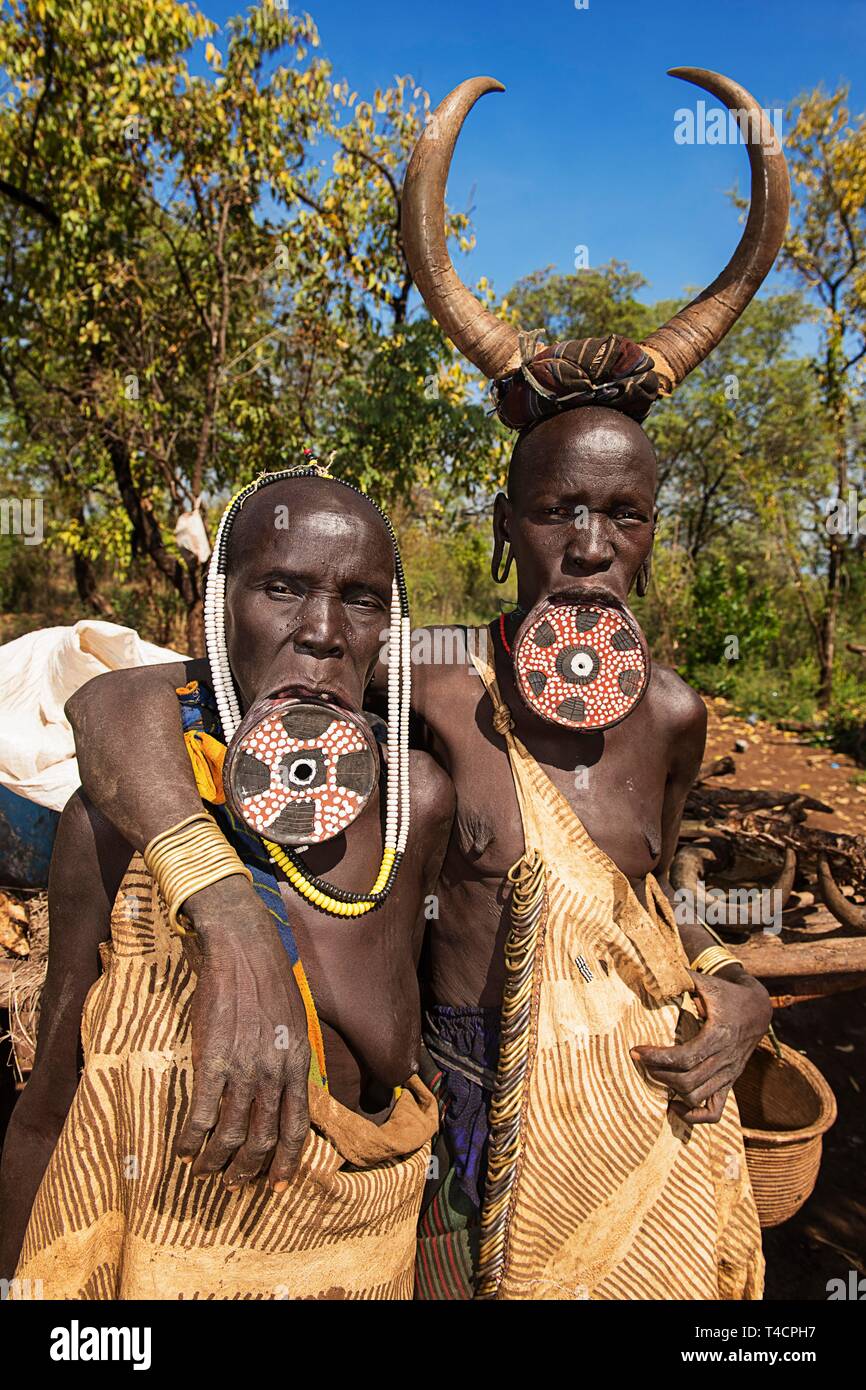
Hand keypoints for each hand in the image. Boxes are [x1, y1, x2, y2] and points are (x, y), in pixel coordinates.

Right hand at [175, 876, 310, 1189]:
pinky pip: (201, 1115)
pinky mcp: (211, 1060)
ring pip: (231, 1134)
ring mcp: (243, 1068)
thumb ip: (293, 1058)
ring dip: (216, 1162)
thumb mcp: (296, 1021)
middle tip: (234, 1185)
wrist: (242, 948)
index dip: (287, 1160)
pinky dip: (191, 1140)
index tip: (277, 1183)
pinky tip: (182, 1151)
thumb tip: (294, 1090)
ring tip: (205, 1173)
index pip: (297, 1126)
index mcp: (298, 1063)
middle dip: (248, 1170)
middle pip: (263, 1138)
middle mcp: (274, 1072)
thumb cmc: (269, 980)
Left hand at [630, 967, 771, 1125]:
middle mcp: (725, 1059)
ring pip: (697, 1097)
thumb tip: (652, 970)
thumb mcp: (706, 982)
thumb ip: (680, 977)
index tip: (636, 1051)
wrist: (757, 1008)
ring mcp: (729, 1074)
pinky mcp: (729, 1083)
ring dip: (671, 1090)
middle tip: (641, 1060)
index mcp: (719, 1036)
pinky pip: (714, 1112)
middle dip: (658, 1073)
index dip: (657, 1058)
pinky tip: (674, 1104)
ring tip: (654, 1074)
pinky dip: (693, 1115)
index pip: (684, 1058)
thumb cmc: (726, 993)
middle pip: (687, 1081)